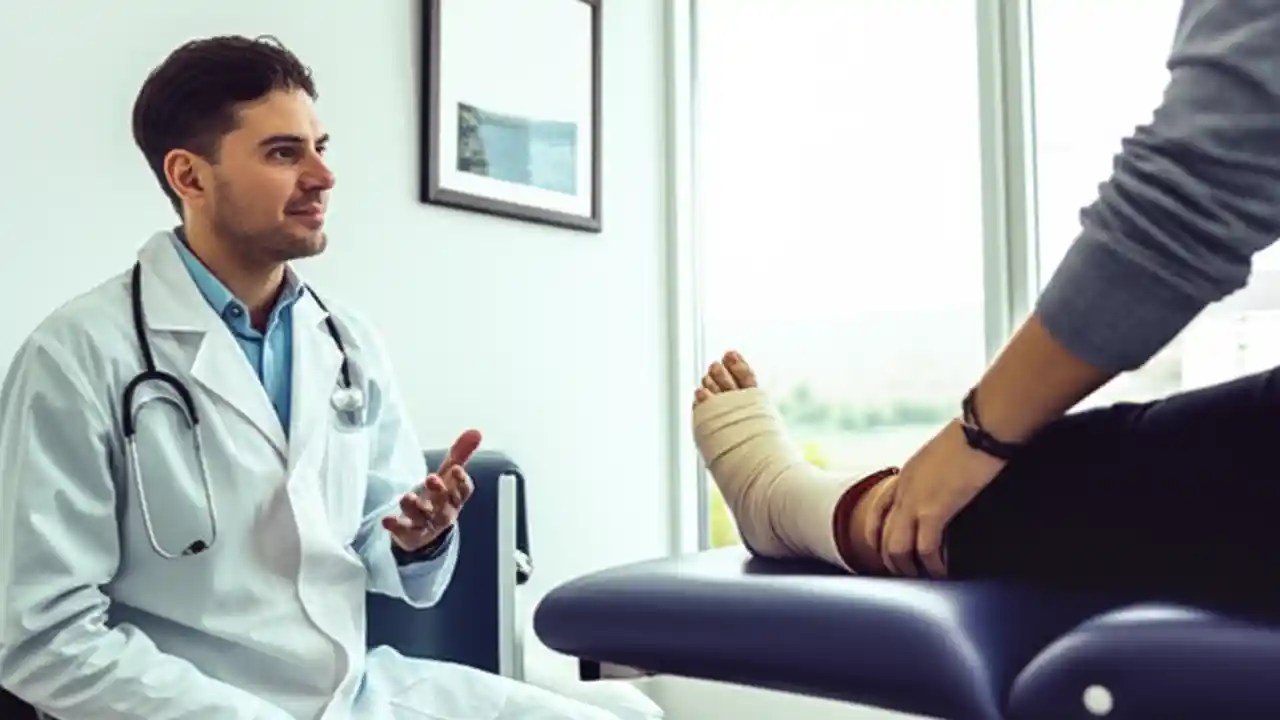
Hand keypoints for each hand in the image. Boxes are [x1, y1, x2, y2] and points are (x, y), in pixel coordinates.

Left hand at [382, 429, 481, 551]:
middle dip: (439, 491)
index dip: (461, 481)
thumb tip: (476, 431)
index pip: (463, 491)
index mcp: (455, 498)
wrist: (426, 531)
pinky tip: (387, 520)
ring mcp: (427, 524)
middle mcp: (443, 511)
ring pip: (423, 516)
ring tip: (406, 498)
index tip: (456, 469)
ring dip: (415, 507)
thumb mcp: (448, 475)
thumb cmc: (439, 497)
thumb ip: (460, 454)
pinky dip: (396, 527)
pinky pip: (404, 531)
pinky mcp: (410, 534)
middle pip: (444, 503)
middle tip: (431, 479)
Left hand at [873, 420, 1005, 577]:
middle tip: (906, 575)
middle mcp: (904, 488)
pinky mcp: (935, 510)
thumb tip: (952, 482)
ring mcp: (915, 500)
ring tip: (922, 580)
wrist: (983, 426)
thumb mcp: (946, 453)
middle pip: (882, 535)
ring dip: (907, 568)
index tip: (883, 550)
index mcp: (906, 474)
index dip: (876, 533)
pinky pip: (924, 549)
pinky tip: (942, 572)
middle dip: (891, 560)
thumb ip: (940, 472)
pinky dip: (932, 565)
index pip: (878, 509)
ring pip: (896, 548)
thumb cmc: (975, 435)